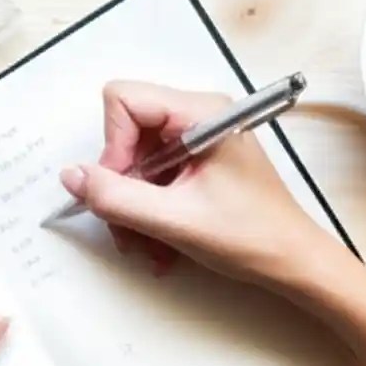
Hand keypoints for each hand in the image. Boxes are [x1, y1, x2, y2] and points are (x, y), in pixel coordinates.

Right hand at [59, 81, 357, 295]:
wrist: (295, 264)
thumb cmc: (252, 237)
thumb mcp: (175, 220)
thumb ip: (117, 197)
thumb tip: (70, 176)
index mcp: (202, 113)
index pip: (125, 100)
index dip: (112, 145)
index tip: (119, 188)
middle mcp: (199, 116)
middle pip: (127, 133)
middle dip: (120, 185)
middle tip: (126, 228)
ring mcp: (198, 139)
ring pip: (136, 161)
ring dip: (132, 207)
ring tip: (146, 246)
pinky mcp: (198, 162)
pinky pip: (154, 178)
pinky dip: (148, 211)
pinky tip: (159, 245)